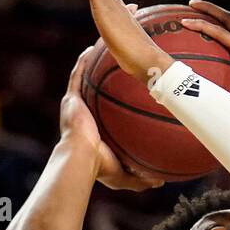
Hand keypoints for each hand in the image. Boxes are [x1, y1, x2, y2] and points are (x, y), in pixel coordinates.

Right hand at [60, 47, 163, 191]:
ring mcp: (76, 106)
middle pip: (97, 90)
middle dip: (106, 76)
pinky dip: (83, 62)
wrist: (80, 160)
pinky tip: (92, 49)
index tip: (131, 90)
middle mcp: (85, 114)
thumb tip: (159, 182)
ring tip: (105, 47)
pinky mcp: (71, 99)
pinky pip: (77, 76)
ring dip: (93, 63)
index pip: (108, 111)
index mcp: (95, 129)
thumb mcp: (124, 175)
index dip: (116, 100)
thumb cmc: (99, 168)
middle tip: (122, 63)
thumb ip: (140, 178)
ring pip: (86, 78)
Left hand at [179, 11, 229, 113]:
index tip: (215, 21)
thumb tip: (224, 105)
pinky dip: (202, 25)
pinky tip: (186, 23)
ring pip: (226, 18)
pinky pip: (218, 32)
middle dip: (216, 10)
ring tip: (191, 5)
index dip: (228, 23)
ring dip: (208, 10)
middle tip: (197, 6)